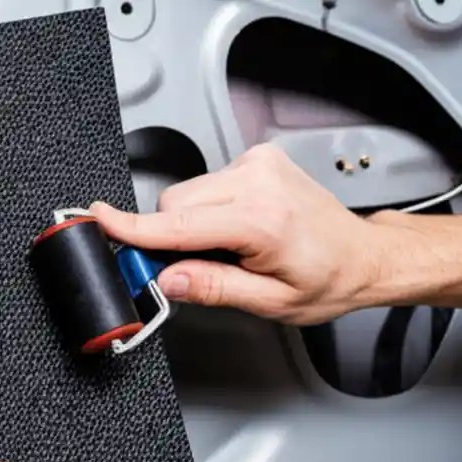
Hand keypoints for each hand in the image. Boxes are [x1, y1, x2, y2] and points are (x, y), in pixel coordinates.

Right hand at [91, 144, 399, 323]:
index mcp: (262, 219)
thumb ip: (213, 288)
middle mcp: (259, 182)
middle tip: (192, 271)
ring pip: (188, 193)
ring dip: (192, 224)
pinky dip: (209, 209)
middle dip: (170, 238)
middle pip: (176, 204)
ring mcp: (258, 165)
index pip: (179, 223)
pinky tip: (236, 229)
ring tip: (230, 250)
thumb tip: (168, 279)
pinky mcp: (256, 159)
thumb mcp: (270, 302)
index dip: (134, 227)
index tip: (98, 219)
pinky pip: (207, 184)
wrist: (362, 257)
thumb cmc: (327, 280)